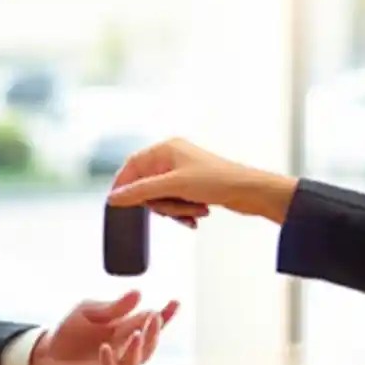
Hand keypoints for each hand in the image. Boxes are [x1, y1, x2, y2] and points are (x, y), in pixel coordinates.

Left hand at [28, 290, 178, 364]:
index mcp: (125, 331)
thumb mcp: (87, 311)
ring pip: (135, 364)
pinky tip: (105, 349)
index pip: (149, 323)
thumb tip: (139, 294)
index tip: (175, 302)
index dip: (164, 315)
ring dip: (137, 350)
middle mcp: (125, 352)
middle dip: (154, 332)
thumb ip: (112, 307)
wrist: (44, 356)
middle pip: (148, 345)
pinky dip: (110, 364)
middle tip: (155, 317)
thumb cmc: (69, 332)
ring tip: (136, 335)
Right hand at [106, 137, 297, 224]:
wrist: (250, 192)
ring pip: (162, 197)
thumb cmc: (217, 181)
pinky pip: (176, 202)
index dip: (123, 185)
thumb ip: (141, 192)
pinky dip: (184, 212)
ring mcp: (183, 172)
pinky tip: (197, 215)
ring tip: (193, 211)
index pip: (133, 165)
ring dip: (176, 209)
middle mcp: (173, 157)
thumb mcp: (174, 187)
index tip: (116, 203)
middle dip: (160, 202)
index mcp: (167, 148)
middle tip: (173, 208)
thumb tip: (114, 197)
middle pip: (147, 185)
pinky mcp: (193, 187)